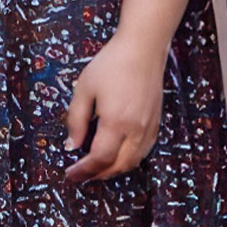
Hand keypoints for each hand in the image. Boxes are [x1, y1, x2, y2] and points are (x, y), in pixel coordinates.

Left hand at [64, 36, 165, 182]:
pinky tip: (115, 156)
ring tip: (95, 169)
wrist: (142, 51)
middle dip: (98, 175)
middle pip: (119, 165)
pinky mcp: (156, 123)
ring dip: (114, 170)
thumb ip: (76, 120)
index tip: (70, 175)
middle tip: (80, 176)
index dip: (84, 170)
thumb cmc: (110, 66)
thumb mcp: (84, 90)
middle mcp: (137, 129)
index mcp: (116, 122)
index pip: (100, 158)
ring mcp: (150, 128)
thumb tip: (72, 146)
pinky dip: (129, 160)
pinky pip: (144, 151)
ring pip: (134, 161)